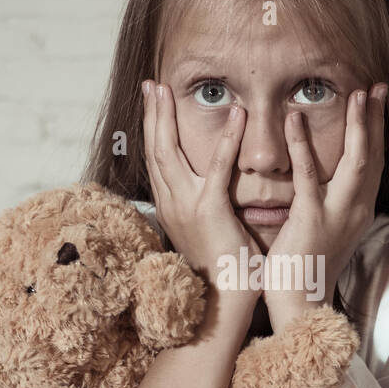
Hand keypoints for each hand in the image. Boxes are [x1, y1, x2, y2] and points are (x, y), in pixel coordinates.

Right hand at [141, 80, 260, 313]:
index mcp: (170, 208)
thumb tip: (211, 192)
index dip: (151, 129)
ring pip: (169, 152)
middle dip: (151, 114)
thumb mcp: (207, 232)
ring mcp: (186, 206)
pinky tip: (237, 114)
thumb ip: (205, 208)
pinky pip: (217, 168)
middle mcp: (171, 204)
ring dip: (168, 117)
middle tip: (152, 85)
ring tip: (169, 90)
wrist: (225, 302)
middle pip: (153, 149)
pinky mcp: (209, 211)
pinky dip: (227, 139)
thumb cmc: (224, 271)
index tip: (152, 103)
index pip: (156, 160)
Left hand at [263, 83, 386, 329]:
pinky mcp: (312, 219)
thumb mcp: (328, 230)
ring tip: (356, 95)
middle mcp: (356, 210)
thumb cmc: (307, 267)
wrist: (300, 303)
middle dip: (376, 119)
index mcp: (358, 211)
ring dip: (358, 126)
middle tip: (377, 87)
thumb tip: (330, 183)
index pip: (374, 163)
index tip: (377, 101)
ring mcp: (337, 214)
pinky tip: (294, 119)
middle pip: (374, 155)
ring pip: (356, 161)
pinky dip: (303, 145)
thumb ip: (332, 204)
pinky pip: (309, 176)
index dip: (377, 131)